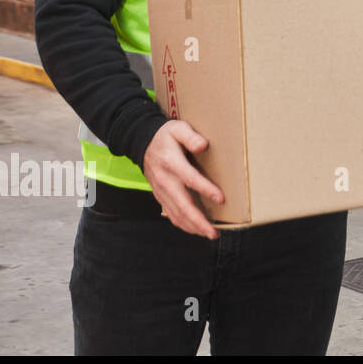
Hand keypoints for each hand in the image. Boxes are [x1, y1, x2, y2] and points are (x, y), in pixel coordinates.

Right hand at [142, 119, 223, 239]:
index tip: (221, 199)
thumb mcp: (178, 129)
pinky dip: (183, 224)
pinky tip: (195, 229)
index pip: (189, 179)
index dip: (205, 189)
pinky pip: (171, 213)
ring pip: (176, 213)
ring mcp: (160, 190)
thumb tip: (204, 145)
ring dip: (192, 226)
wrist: (141, 142)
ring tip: (209, 234)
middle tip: (214, 232)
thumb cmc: (166, 135)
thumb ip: (190, 137)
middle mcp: (164, 180)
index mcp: (171, 163)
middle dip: (198, 221)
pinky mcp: (160, 196)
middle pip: (182, 205)